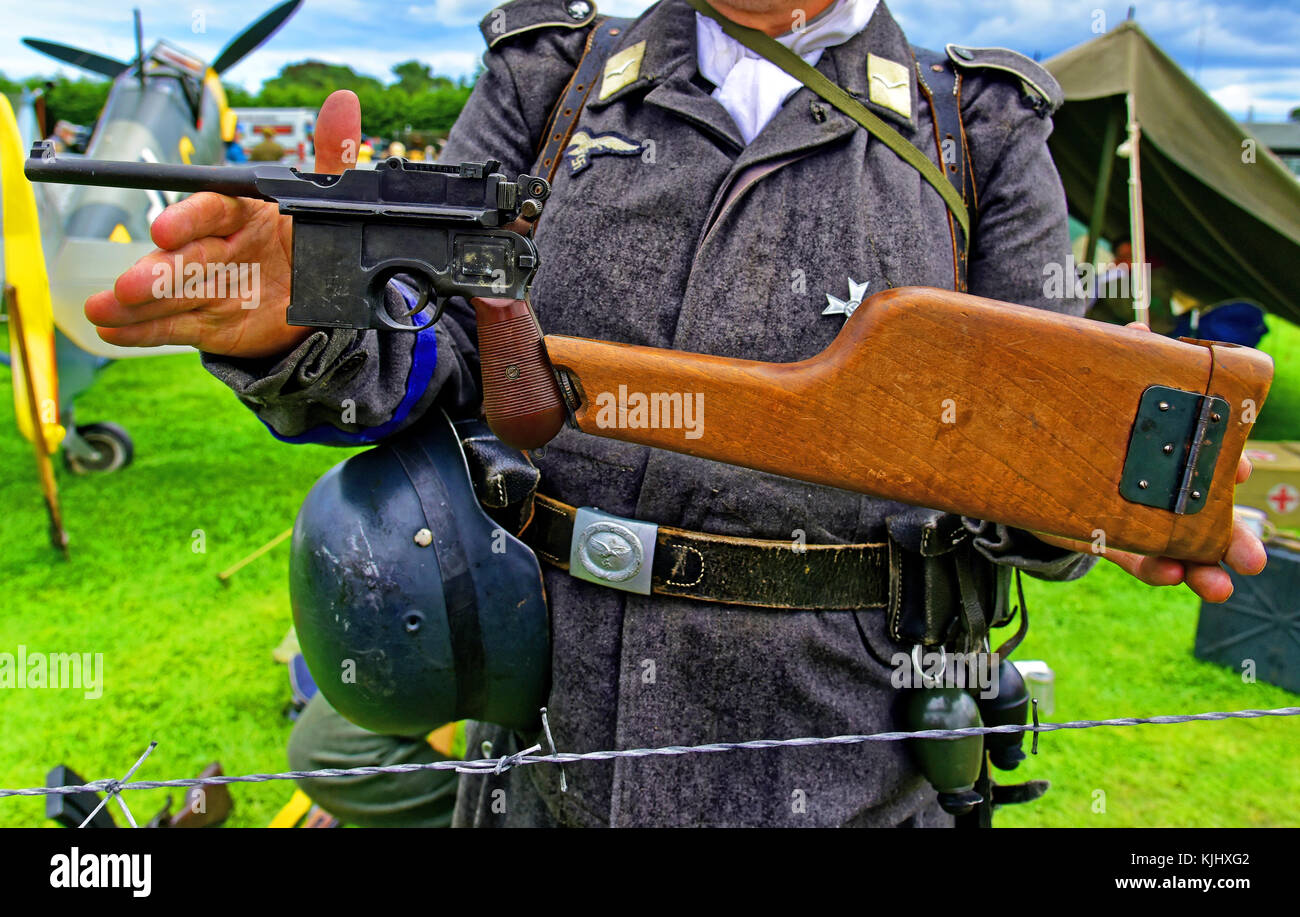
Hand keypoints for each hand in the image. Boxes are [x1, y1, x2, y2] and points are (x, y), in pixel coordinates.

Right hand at [84, 90, 362, 357]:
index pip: (213, 211)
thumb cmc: (311, 239)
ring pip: (171, 294)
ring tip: (104, 309)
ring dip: (137, 303)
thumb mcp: (329, 202)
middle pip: (184, 258)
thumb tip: (342, 103)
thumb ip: (333, 156)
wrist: (320, 296)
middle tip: (130, 285)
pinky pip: (175, 328)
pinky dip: (144, 331)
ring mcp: (211, 287)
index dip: (188, 220)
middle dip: (156, 271)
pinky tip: (110, 331)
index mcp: (244, 214)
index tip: (163, 230)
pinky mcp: (210, 323)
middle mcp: (220, 249)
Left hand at [1033, 320, 1267, 602]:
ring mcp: (1139, 515)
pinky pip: (1137, 558)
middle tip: (1252, 557)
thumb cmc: (1081, 415)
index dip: (1226, 467)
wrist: (1028, 448)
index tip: (1239, 471)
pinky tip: (1171, 573)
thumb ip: (1125, 360)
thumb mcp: (1100, 386)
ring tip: (1217, 585)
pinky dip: (1157, 568)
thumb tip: (1140, 330)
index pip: (1207, 457)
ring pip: (1180, 546)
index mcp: (1170, 447)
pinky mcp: (1110, 538)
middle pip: (1205, 514)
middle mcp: (1162, 485)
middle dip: (1232, 536)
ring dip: (1202, 566)